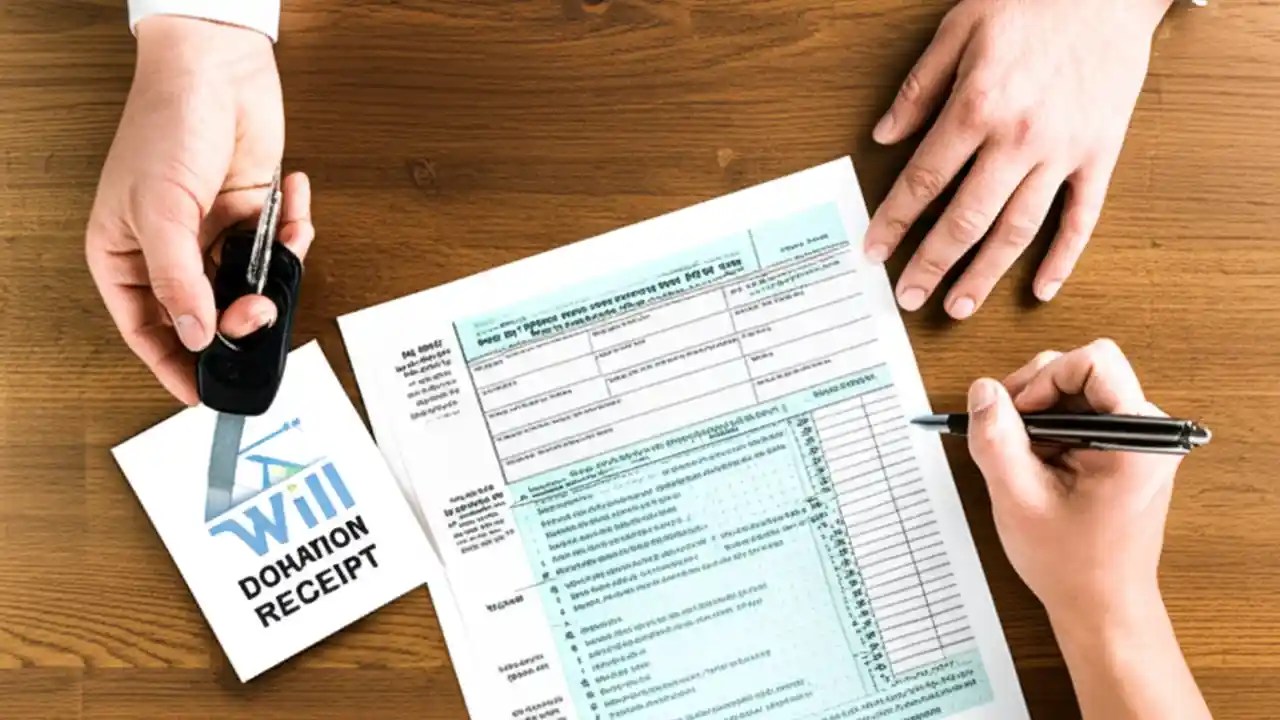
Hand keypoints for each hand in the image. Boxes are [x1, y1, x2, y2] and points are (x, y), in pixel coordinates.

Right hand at [85, 17, 313, 404]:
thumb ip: (177, 282)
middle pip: (207, 314)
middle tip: (256, 313)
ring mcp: (215, 235)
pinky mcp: (253, 216)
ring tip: (278, 249)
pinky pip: (281, 247)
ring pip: (250, 286)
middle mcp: (171, 251)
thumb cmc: (166, 125)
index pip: (148, 330)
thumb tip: (194, 335)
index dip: (175, 365)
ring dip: (273, 277)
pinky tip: (291, 200)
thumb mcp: (160, 212)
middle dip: (238, 318)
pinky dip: (295, 232)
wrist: (216, 66)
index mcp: (125, 256)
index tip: (204, 394)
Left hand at [865, 0, 1172, 318]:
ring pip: (1019, 229)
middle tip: (908, 297)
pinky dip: (1063, 258)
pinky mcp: (1101, 155)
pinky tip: (1041, 289)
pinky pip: (1082, 218)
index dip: (894, 222)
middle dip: (932, 264)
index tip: (873, 252)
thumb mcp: (960, 29)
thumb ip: (919, 88)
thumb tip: (883, 137)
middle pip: (967, 219)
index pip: (924, 180)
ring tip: (957, 306)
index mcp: (977, 107)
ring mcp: (1064, 152)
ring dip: (985, 275)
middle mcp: (1019, 138)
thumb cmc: (1032, 1)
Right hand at [964, 339, 1178, 623]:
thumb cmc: (1072, 564)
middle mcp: (1149, 432)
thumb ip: (996, 439)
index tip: (1021, 416)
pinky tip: (1039, 464)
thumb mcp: (1018, 499)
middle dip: (1036, 394)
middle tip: (1011, 435)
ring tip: (1027, 458)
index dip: (1046, 379)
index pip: (1095, 362)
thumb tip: (983, 391)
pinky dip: (1049, 429)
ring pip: (1077, 389)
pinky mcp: (1126, 447)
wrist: (1101, 605)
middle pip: (1083, 370)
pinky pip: (1081, 412)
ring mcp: (1139, 439)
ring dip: (1040, 414)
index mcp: (1138, 440)